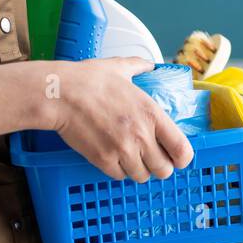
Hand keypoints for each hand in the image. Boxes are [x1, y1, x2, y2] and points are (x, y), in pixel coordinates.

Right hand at [45, 57, 193, 181]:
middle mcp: (141, 135)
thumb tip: (149, 65)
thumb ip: (140, 66)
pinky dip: (118, 170)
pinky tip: (114, 158)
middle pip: (164, 170)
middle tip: (153, 159)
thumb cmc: (88, 80)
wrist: (59, 94)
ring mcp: (122, 150)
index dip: (183, 158)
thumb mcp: (120, 67)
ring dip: (139, 170)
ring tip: (132, 159)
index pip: (181, 149)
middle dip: (160, 167)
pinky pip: (119, 176)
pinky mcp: (102, 160)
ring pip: (141, 176)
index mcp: (152, 114)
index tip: (178, 158)